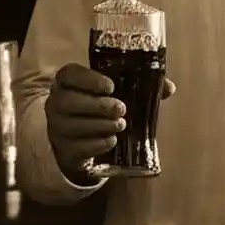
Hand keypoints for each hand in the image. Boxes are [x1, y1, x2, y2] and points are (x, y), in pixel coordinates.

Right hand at [45, 64, 176, 179]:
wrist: (82, 142)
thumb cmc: (100, 109)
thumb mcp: (116, 95)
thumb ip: (141, 87)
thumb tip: (169, 87)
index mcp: (67, 83)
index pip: (69, 74)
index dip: (88, 79)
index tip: (111, 86)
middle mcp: (55, 103)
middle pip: (68, 101)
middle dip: (97, 105)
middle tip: (121, 109)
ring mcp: (56, 128)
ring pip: (72, 126)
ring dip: (100, 125)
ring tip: (121, 125)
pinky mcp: (63, 150)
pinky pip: (77, 147)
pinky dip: (97, 144)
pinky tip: (111, 140)